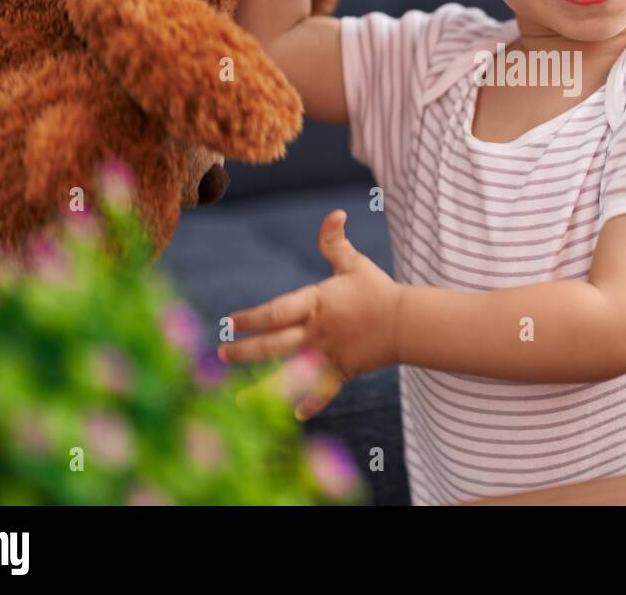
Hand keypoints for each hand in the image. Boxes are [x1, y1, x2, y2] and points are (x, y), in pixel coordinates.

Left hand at [217, 209, 402, 419]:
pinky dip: (312, 402)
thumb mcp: (354, 264)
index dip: (251, 317)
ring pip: (289, 371)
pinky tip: (297, 413)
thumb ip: (335, 242)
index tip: (231, 321)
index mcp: (315, 304)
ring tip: (240, 395)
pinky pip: (323, 390)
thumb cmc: (377, 289)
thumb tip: (335, 213)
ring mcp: (328, 354)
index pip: (275, 311)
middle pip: (273, 345)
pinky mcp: (342, 370)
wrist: (405, 322)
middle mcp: (316, 331)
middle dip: (244, 351)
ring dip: (264, 384)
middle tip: (220, 354)